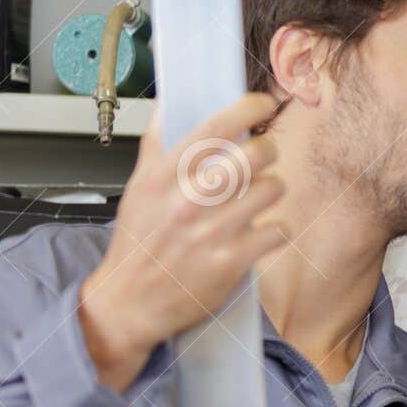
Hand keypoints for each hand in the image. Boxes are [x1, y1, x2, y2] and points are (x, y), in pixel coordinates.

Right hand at [78, 93, 287, 392]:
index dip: (247, 108)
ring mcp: (211, 232)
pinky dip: (277, 229)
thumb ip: (155, 147)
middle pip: (254, 155)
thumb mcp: (137, 190)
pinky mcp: (230, 262)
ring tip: (260, 196)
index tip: (263, 104)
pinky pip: (277, 230)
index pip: (214, 127)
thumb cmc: (137, 244)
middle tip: (265, 157)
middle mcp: (188, 201)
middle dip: (269, 150)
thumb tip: (165, 108)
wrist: (129, 303)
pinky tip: (263, 232)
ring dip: (273, 189)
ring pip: (272, 189)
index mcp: (164, 177)